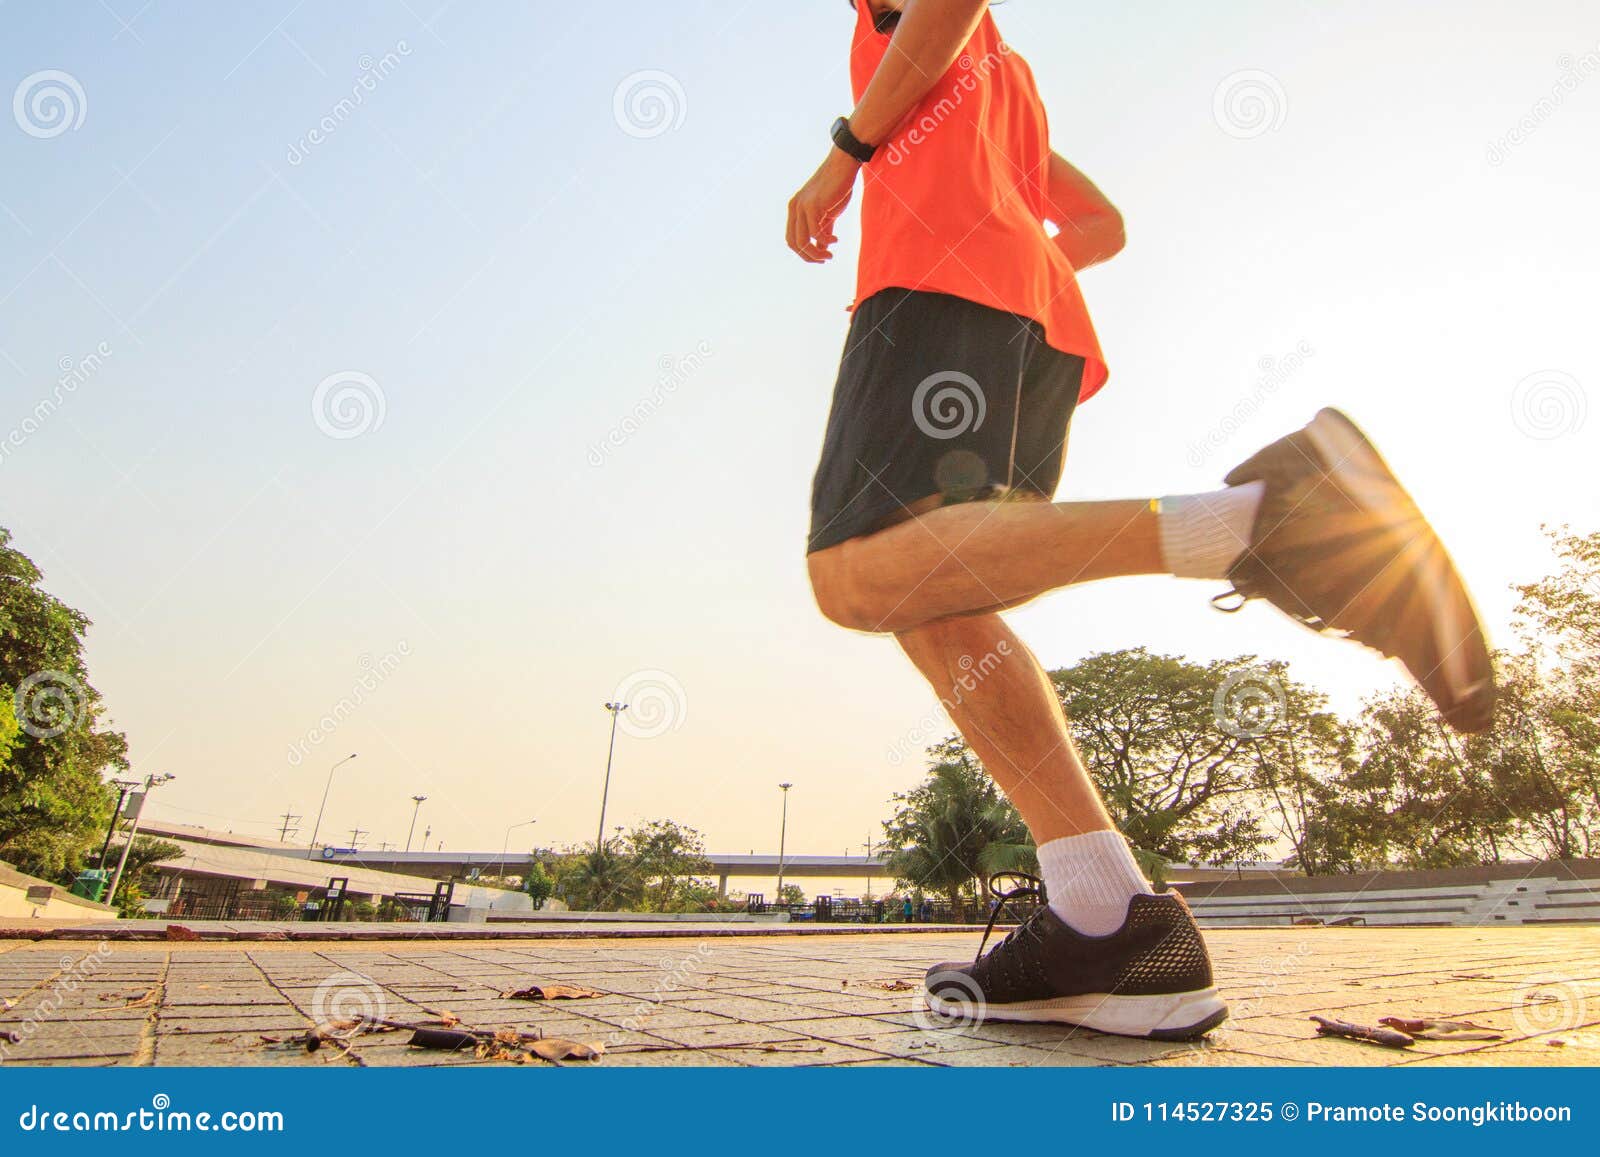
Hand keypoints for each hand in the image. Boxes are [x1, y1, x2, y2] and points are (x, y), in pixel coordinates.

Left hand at [786, 147, 859, 262]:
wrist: (843, 166)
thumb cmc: (837, 188)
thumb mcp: (828, 214)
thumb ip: (823, 230)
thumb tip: (821, 248)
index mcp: (794, 209)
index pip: (791, 239)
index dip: (803, 253)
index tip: (821, 258)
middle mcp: (794, 208)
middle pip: (794, 243)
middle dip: (809, 257)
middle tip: (826, 259)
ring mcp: (802, 206)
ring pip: (803, 242)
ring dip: (817, 253)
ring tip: (830, 254)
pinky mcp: (813, 206)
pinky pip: (815, 233)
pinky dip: (826, 241)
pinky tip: (835, 240)